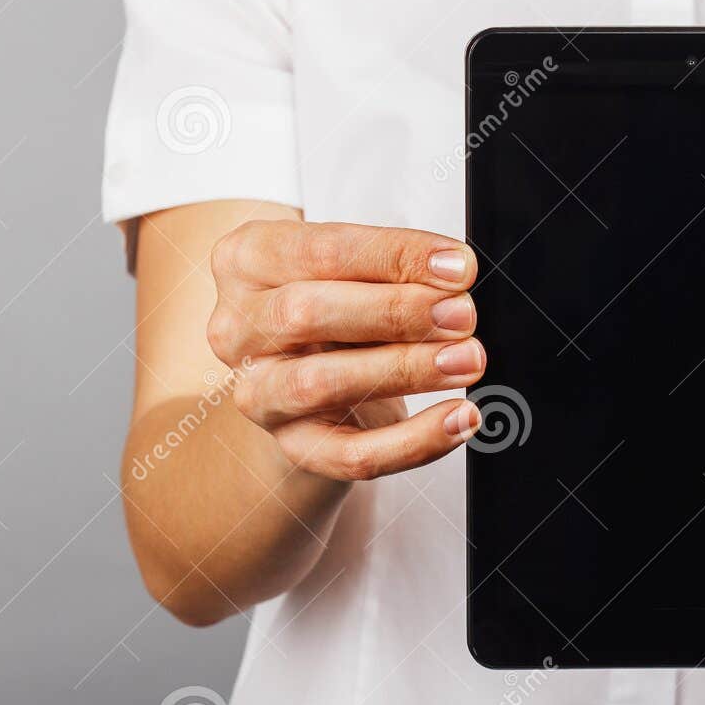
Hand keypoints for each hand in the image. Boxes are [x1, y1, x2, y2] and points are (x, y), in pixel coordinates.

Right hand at [206, 220, 485, 481]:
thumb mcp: (357, 270)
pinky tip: (460, 419)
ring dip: (405, 370)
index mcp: (247, 260)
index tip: (457, 267)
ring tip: (467, 359)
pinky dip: (415, 441)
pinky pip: (351, 454)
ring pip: (320, 384)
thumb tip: (453, 271)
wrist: (313, 378)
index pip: (320, 250)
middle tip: (462, 314)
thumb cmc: (339, 305)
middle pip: (306, 313)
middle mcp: (237, 327)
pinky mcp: (292, 447)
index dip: (393, 256)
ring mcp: (259, 392)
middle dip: (395, 312)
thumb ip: (394, 267)